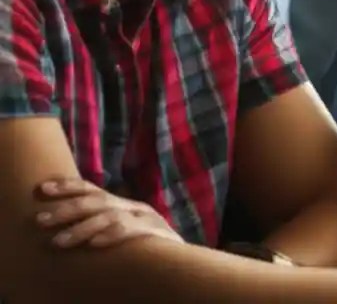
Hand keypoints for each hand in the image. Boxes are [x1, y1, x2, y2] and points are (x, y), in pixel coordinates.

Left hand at [33, 178, 181, 248]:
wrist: (186, 260)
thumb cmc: (147, 248)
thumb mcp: (124, 230)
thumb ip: (103, 223)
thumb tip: (65, 225)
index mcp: (123, 204)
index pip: (92, 189)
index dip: (67, 186)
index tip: (42, 189)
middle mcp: (133, 207)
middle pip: (97, 201)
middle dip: (66, 209)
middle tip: (40, 220)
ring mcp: (146, 219)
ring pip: (109, 218)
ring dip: (81, 229)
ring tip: (58, 242)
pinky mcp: (156, 234)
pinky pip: (131, 232)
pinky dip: (111, 236)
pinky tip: (94, 244)